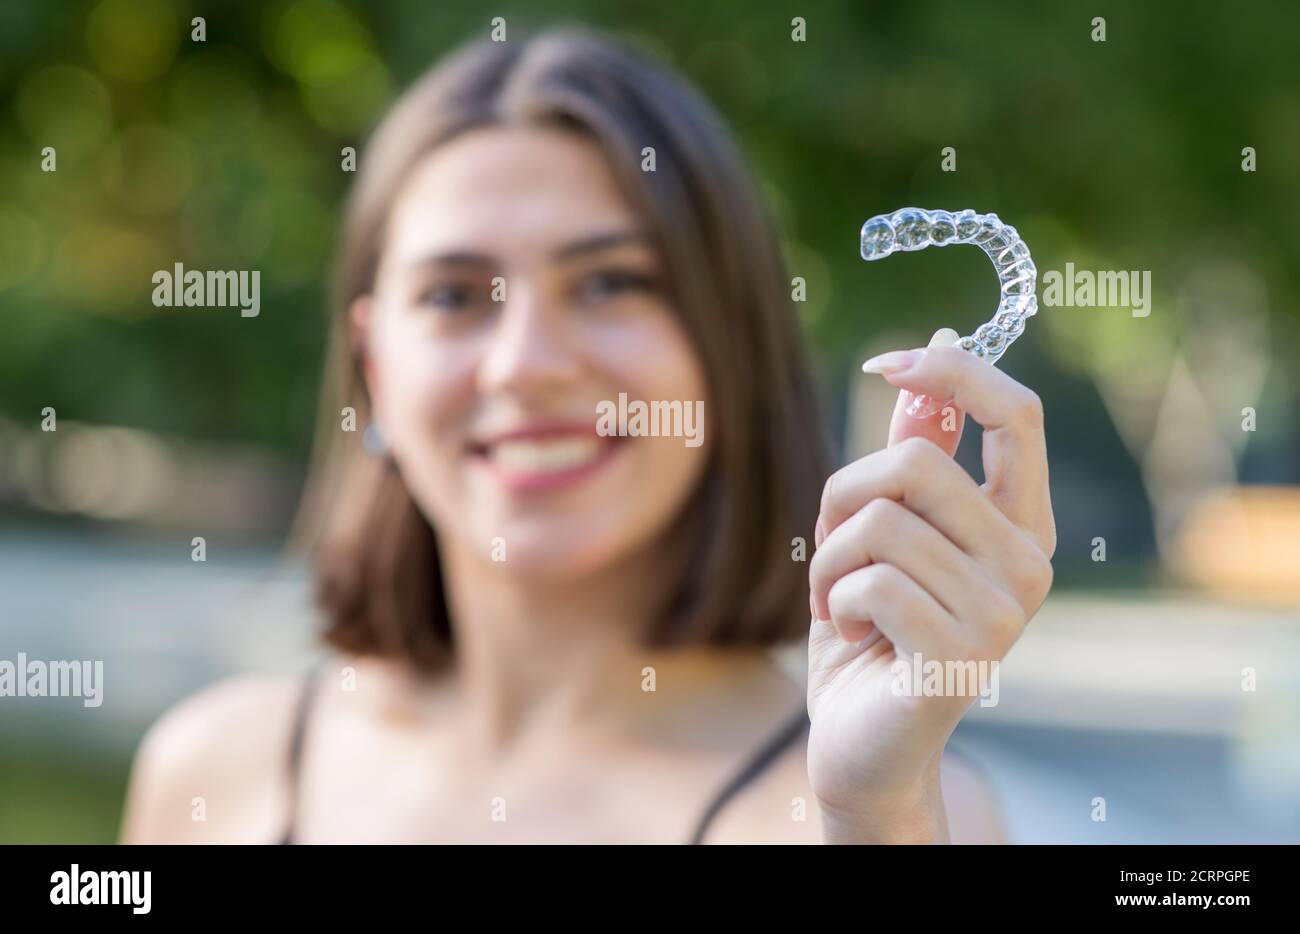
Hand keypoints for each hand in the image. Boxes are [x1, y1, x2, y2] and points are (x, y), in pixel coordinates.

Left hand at [806, 330, 1055, 841]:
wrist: (864, 744)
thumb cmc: (873, 630)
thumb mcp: (888, 530)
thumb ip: (919, 450)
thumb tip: (940, 341)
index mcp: (1023, 526)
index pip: (1018, 415)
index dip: (952, 374)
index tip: (887, 365)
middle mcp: (1030, 566)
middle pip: (918, 463)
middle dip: (844, 496)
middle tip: (832, 547)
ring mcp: (1003, 616)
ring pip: (881, 524)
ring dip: (829, 561)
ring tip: (839, 603)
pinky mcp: (961, 659)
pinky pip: (870, 583)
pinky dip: (833, 602)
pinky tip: (849, 636)